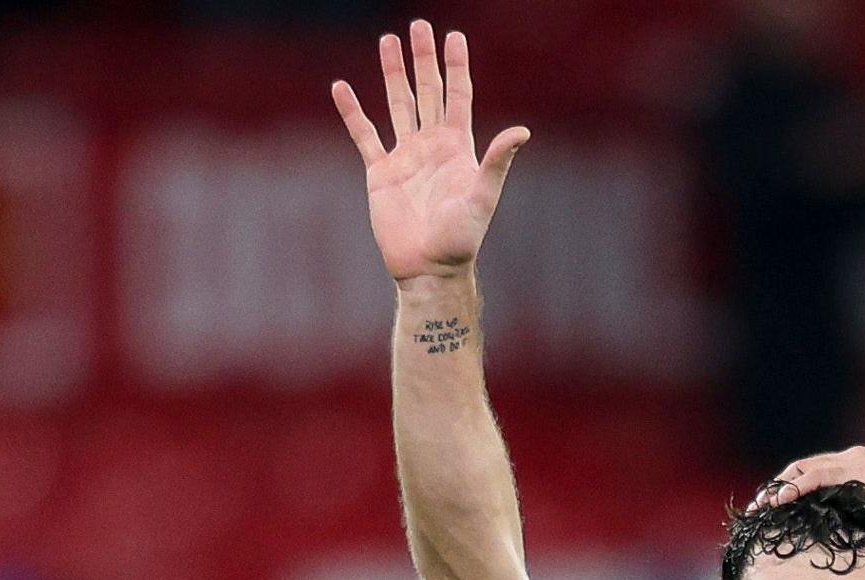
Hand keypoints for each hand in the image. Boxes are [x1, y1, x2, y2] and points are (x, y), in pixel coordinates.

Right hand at [331, 21, 528, 282]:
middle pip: (426, 91)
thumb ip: (498, 161)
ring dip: (393, 74)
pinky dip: (353, 112)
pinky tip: (342, 87)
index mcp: (458, 147)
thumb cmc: (462, 238)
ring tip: (388, 41)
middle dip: (424, 59)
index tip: (455, 35)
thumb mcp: (484, 196)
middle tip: (419, 26)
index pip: (458, 96)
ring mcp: (405, 156)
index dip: (457, 66)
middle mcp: (431, 146)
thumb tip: (522, 131)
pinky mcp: (380, 172)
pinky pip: (364, 135)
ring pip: (397, 104)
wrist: (428, 268)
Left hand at [752, 447, 864, 530]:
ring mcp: (861, 464)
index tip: (772, 509)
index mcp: (863, 466)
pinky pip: (820, 477)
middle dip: (776, 488)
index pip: (816, 472)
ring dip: (779, 489)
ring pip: (806, 469)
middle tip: (756, 510)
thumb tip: (861, 542)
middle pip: (803, 467)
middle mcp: (857, 459)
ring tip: (758, 509)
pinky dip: (796, 488)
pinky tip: (780, 503)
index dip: (791, 488)